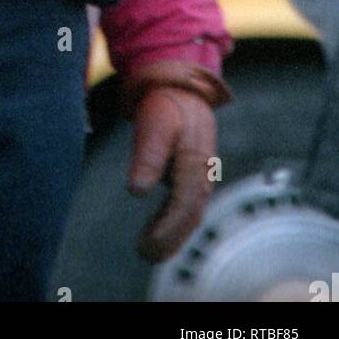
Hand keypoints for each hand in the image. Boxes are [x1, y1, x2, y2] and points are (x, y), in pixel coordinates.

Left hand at [122, 60, 231, 263]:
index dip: (167, 231)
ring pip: (189, 213)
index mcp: (195, 163)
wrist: (180, 84)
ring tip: (147, 250)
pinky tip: (155, 230)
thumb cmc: (164, 103)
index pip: (184, 207)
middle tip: (146, 255)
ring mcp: (199, 174)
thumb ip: (147, 157)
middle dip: (170, 240)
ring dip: (172, 234)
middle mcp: (202, 174)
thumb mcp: (153, 125)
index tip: (147, 246)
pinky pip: (184, 204)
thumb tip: (137, 191)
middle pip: (190, 216)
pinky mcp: (191, 172)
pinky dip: (171, 220)